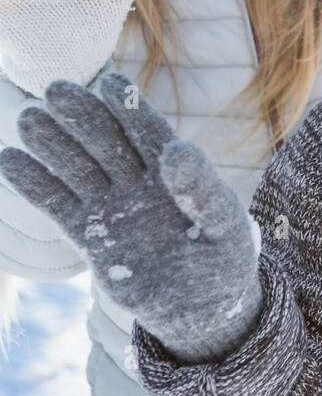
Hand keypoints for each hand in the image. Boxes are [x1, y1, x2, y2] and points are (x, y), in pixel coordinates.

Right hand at [0, 71, 262, 361]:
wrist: (201, 312)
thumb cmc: (224, 265)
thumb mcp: (226, 230)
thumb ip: (203, 192)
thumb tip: (177, 149)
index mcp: (177, 173)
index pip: (150, 134)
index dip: (130, 109)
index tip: (109, 82)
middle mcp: (140, 183)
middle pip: (107, 141)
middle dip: (83, 116)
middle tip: (56, 89)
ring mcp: (112, 207)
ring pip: (78, 168)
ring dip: (53, 144)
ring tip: (28, 119)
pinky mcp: (90, 236)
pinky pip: (58, 205)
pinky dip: (34, 185)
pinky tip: (9, 160)